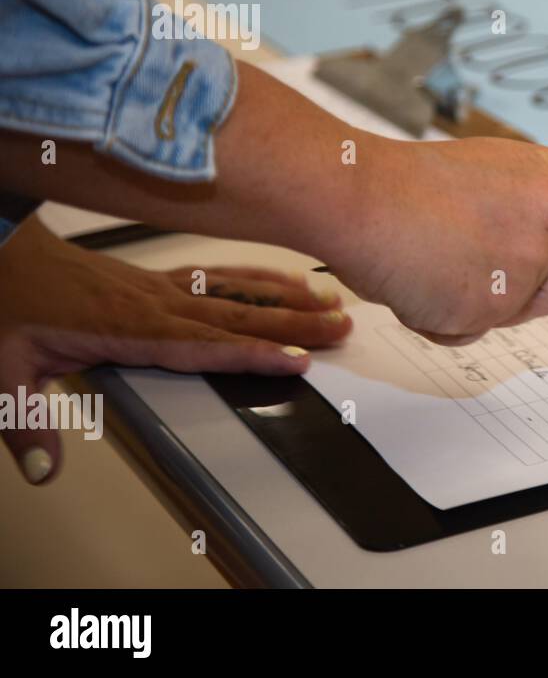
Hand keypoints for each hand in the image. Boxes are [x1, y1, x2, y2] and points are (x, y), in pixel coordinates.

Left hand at [0, 219, 351, 484]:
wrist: (1, 252)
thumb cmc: (10, 304)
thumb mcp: (3, 370)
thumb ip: (25, 421)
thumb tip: (43, 468)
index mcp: (128, 327)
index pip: (204, 344)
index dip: (253, 353)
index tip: (296, 359)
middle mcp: (156, 303)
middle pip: (239, 315)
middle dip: (295, 322)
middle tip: (342, 327)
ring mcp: (164, 287)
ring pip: (238, 291)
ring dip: (289, 296)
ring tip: (332, 300)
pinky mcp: (162, 279)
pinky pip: (223, 275)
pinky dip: (260, 276)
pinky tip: (285, 279)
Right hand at [321, 136, 547, 345]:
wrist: (357, 194)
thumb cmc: (412, 185)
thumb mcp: (497, 177)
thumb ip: (537, 208)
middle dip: (520, 283)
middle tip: (463, 248)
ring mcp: (528, 263)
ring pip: (521, 310)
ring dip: (481, 301)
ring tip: (438, 258)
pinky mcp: (494, 303)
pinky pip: (479, 330)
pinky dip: (447, 317)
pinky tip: (423, 279)